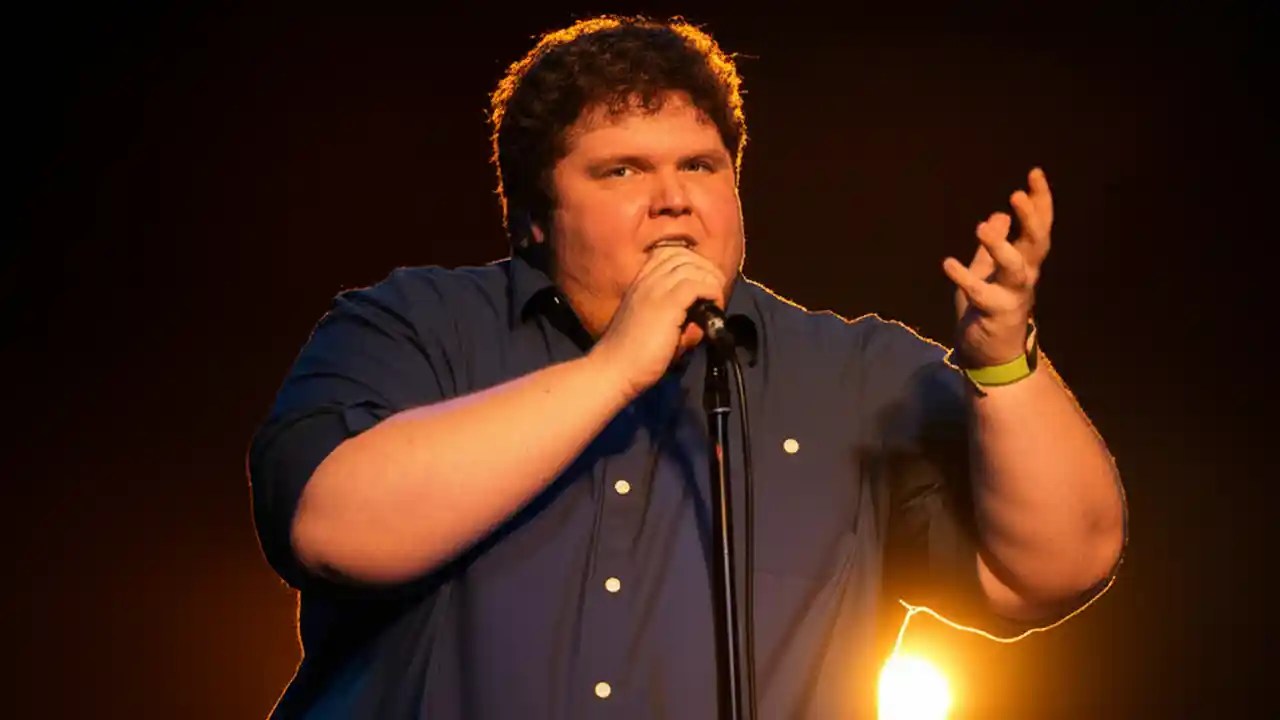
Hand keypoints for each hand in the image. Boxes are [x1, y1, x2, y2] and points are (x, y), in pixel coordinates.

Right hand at [589, 246, 727, 399]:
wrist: (613, 370)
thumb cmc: (630, 356)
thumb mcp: (651, 325)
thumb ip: (673, 314)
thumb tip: (701, 315)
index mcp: (639, 282)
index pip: (669, 252)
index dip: (691, 263)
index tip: (701, 284)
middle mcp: (647, 280)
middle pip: (684, 255)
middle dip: (705, 269)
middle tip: (714, 292)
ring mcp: (655, 289)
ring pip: (694, 266)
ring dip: (711, 281)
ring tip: (715, 302)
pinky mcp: (667, 304)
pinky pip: (699, 284)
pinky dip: (712, 293)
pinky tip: (712, 310)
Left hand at [943, 167, 1053, 366]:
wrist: (989, 353)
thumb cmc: (991, 307)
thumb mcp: (991, 269)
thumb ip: (997, 244)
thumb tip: (998, 214)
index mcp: (1026, 261)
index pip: (1040, 226)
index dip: (1040, 200)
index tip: (1035, 173)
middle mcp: (1025, 275)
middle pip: (1037, 242)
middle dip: (1031, 217)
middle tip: (1016, 193)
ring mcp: (1013, 295)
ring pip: (1015, 268)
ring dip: (1000, 247)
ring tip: (982, 227)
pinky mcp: (994, 313)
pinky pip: (980, 293)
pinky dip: (964, 277)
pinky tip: (948, 263)